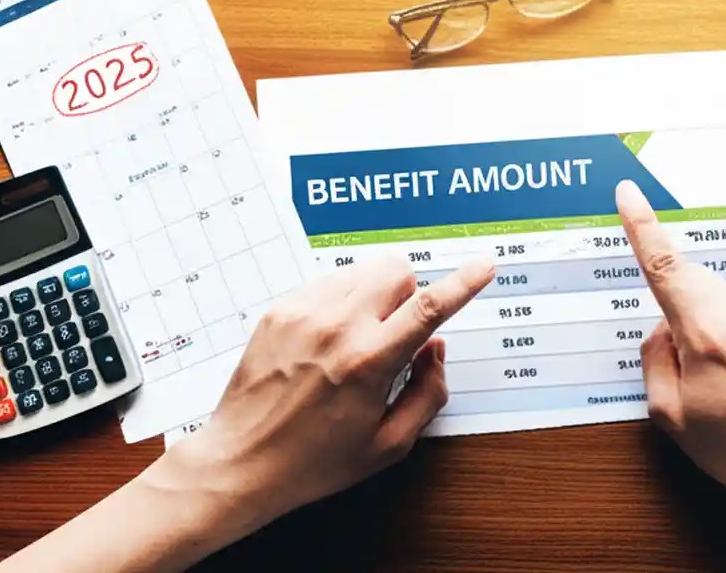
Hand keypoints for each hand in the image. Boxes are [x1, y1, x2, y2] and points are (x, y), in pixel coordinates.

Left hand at [164, 255, 493, 538]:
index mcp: (368, 362)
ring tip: (358, 340)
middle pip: (395, 270)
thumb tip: (436, 350)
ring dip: (374, 295)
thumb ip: (427, 393)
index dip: (463, 283)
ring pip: (362, 270)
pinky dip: (342, 301)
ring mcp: (303, 313)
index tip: (484, 265)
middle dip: (409, 294)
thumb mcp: (388, 445)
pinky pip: (328, 282)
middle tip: (396, 334)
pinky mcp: (279, 310)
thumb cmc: (314, 461)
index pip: (428, 308)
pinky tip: (329, 340)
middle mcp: (336, 327)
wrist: (241, 460)